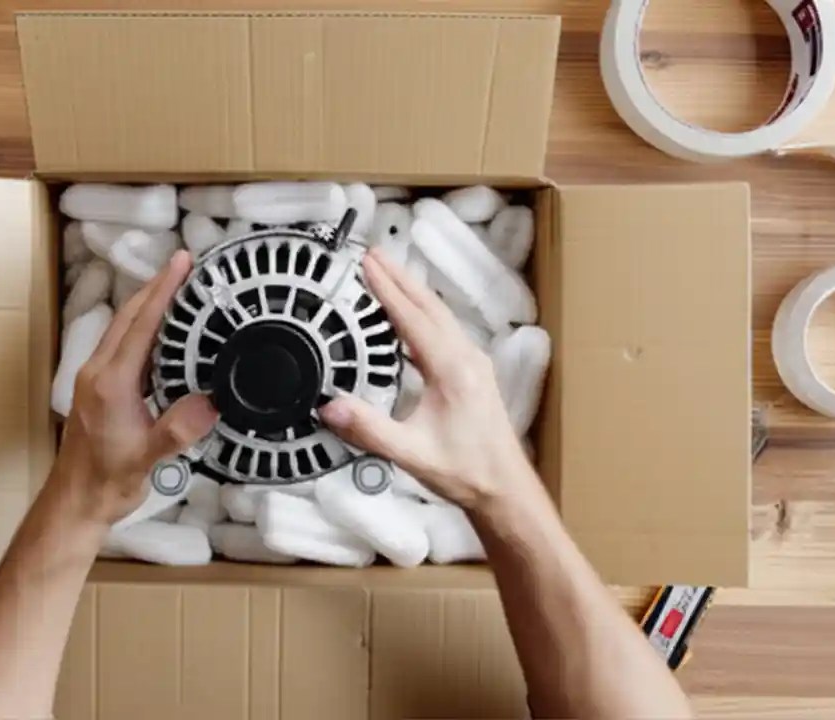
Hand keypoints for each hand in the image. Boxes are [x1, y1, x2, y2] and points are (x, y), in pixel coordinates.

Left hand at [56, 250, 218, 524]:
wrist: (76, 502)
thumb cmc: (106, 482)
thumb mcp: (147, 459)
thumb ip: (176, 431)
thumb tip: (210, 403)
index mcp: (110, 383)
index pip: (140, 325)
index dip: (162, 291)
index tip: (180, 263)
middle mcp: (99, 374)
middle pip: (128, 317)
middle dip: (156, 288)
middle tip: (184, 265)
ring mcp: (96, 380)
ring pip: (123, 329)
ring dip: (148, 305)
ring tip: (177, 288)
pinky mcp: (99, 390)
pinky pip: (123, 347)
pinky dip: (143, 329)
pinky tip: (162, 332)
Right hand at [320, 250, 534, 511]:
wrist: (504, 488)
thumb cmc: (465, 471)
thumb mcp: (410, 453)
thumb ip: (369, 429)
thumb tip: (330, 406)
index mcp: (452, 370)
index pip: (413, 318)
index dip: (387, 289)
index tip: (368, 264)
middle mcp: (466, 359)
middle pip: (429, 306)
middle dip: (400, 278)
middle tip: (373, 254)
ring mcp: (474, 364)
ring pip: (440, 315)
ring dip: (412, 292)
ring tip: (388, 274)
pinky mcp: (474, 373)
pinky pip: (445, 329)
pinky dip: (423, 312)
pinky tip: (411, 315)